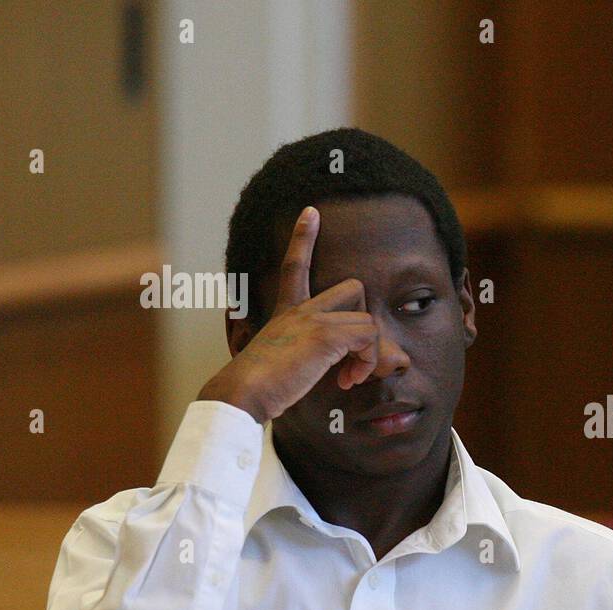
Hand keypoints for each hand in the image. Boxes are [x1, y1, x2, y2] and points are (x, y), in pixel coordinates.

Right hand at [197, 205, 380, 422]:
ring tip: (350, 377)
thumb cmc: (258, 388)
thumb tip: (338, 371)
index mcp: (286, 312)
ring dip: (369, 354)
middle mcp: (300, 310)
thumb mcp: (283, 364)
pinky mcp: (326, 334)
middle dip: (365, 317)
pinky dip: (368, 362)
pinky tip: (348, 381)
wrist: (243, 394)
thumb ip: (307, 358)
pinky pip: (369, 337)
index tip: (311, 212)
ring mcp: (314, 319)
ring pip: (368, 320)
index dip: (303, 238)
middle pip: (353, 288)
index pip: (295, 266)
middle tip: (355, 355)